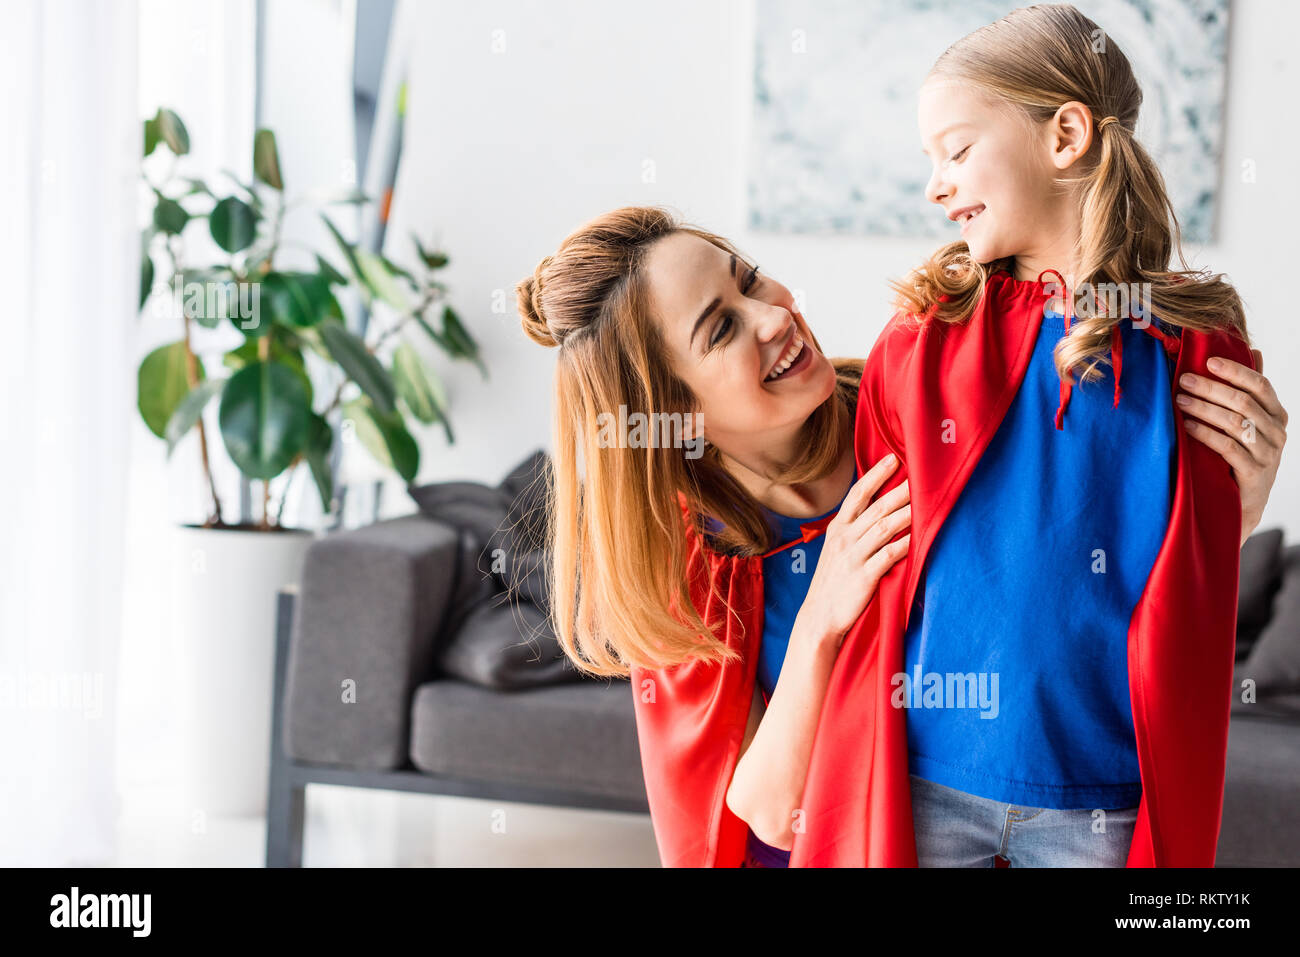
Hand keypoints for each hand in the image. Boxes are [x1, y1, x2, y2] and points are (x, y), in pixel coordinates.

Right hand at [797, 453, 910, 646]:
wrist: (819, 617)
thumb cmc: (832, 582)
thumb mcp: (836, 550)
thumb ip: (853, 531)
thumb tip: (879, 511)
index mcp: (837, 529)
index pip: (857, 495)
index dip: (875, 476)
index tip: (893, 460)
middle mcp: (843, 539)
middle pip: (876, 508)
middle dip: (900, 491)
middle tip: (921, 475)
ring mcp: (853, 557)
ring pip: (884, 528)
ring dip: (907, 513)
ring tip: (926, 501)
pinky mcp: (863, 576)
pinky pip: (888, 555)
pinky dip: (904, 545)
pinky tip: (919, 538)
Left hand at [1177, 349, 1287, 545]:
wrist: (1242, 505)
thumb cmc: (1240, 457)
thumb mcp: (1247, 424)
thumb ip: (1249, 391)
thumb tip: (1253, 350)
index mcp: (1277, 414)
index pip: (1260, 385)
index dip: (1235, 370)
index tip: (1207, 360)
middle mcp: (1277, 432)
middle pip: (1243, 402)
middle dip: (1210, 388)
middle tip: (1183, 380)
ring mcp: (1268, 453)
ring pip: (1235, 422)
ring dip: (1204, 408)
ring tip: (1179, 401)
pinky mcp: (1254, 473)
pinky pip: (1228, 447)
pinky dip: (1205, 433)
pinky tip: (1187, 425)